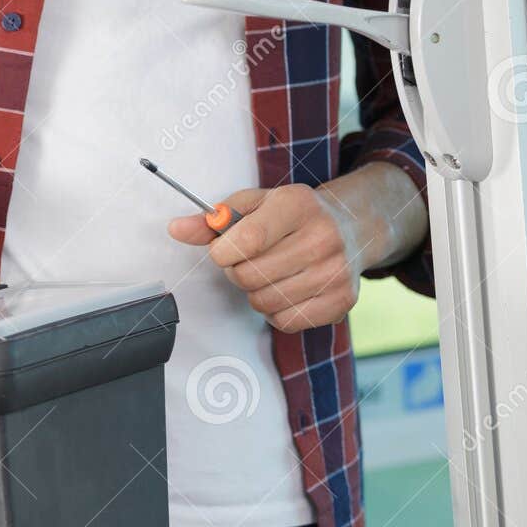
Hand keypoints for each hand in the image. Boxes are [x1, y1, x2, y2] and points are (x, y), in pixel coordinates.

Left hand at [167, 164, 425, 331]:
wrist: (351, 227)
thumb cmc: (293, 215)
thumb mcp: (254, 204)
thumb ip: (213, 218)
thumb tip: (176, 229)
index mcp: (297, 204)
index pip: (248, 239)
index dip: (223, 252)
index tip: (222, 250)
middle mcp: (322, 236)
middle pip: (251, 276)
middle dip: (237, 272)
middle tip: (247, 261)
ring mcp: (336, 271)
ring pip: (265, 302)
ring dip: (255, 293)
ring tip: (267, 274)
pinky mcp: (343, 301)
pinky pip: (287, 322)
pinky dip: (276, 312)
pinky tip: (285, 290)